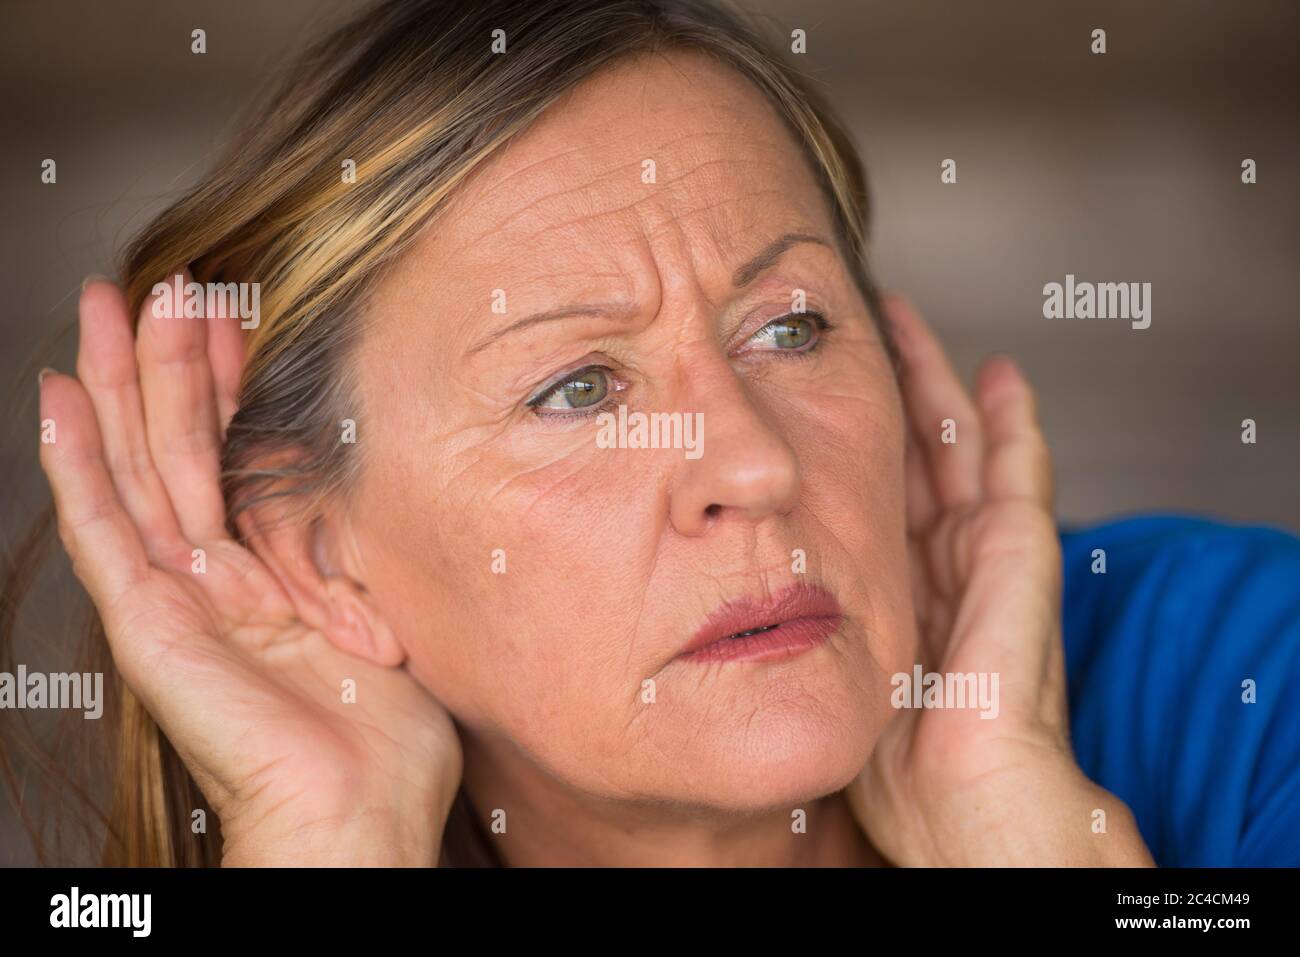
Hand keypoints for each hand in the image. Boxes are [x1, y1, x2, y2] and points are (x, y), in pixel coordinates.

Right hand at [38, 275, 461, 865]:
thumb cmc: (381, 739)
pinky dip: (75, 462)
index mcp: (261, 578)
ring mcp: (170, 599)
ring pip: (138, 468)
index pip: (232, 457)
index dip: (228, 385)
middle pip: (176, 448)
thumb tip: (378, 488)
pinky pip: (103, 528)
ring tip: (112, 303)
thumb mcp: (384, 615)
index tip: (234, 313)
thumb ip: (358, 551)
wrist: (356, 812)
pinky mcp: (146, 623)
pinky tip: (57, 399)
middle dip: (170, 362)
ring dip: (122, 383)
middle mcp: (208, 581)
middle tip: (170, 280)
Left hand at [846, 295, 1152, 865]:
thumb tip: (716, 582)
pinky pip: (1019, 469)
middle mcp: (936, 559)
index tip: (808, 383)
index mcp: (890, 583)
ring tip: (912, 323)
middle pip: (912, 451)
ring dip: (935, 382)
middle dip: (889, 389)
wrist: (955, 797)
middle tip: (863, 329)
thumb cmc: (889, 759)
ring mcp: (982, 552)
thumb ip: (795, 620)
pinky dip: (1013, 418)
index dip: (847, 437)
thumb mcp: (821, 668)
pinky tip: (1000, 375)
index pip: (869, 488)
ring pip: (957, 443)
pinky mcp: (1020, 552)